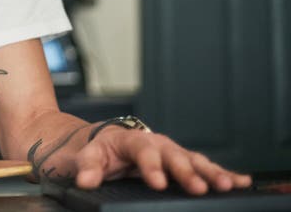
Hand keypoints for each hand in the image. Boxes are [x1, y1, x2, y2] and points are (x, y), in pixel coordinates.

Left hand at [74, 127, 251, 193]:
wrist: (103, 142)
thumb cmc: (97, 150)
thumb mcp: (85, 156)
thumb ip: (87, 168)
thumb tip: (86, 181)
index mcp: (130, 140)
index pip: (142, 150)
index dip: (150, 166)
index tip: (157, 182)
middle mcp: (155, 142)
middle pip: (172, 155)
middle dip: (185, 171)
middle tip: (198, 187)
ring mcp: (171, 152)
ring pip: (193, 160)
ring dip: (210, 173)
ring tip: (226, 185)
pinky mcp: (181, 162)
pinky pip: (204, 166)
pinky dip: (222, 173)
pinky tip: (241, 182)